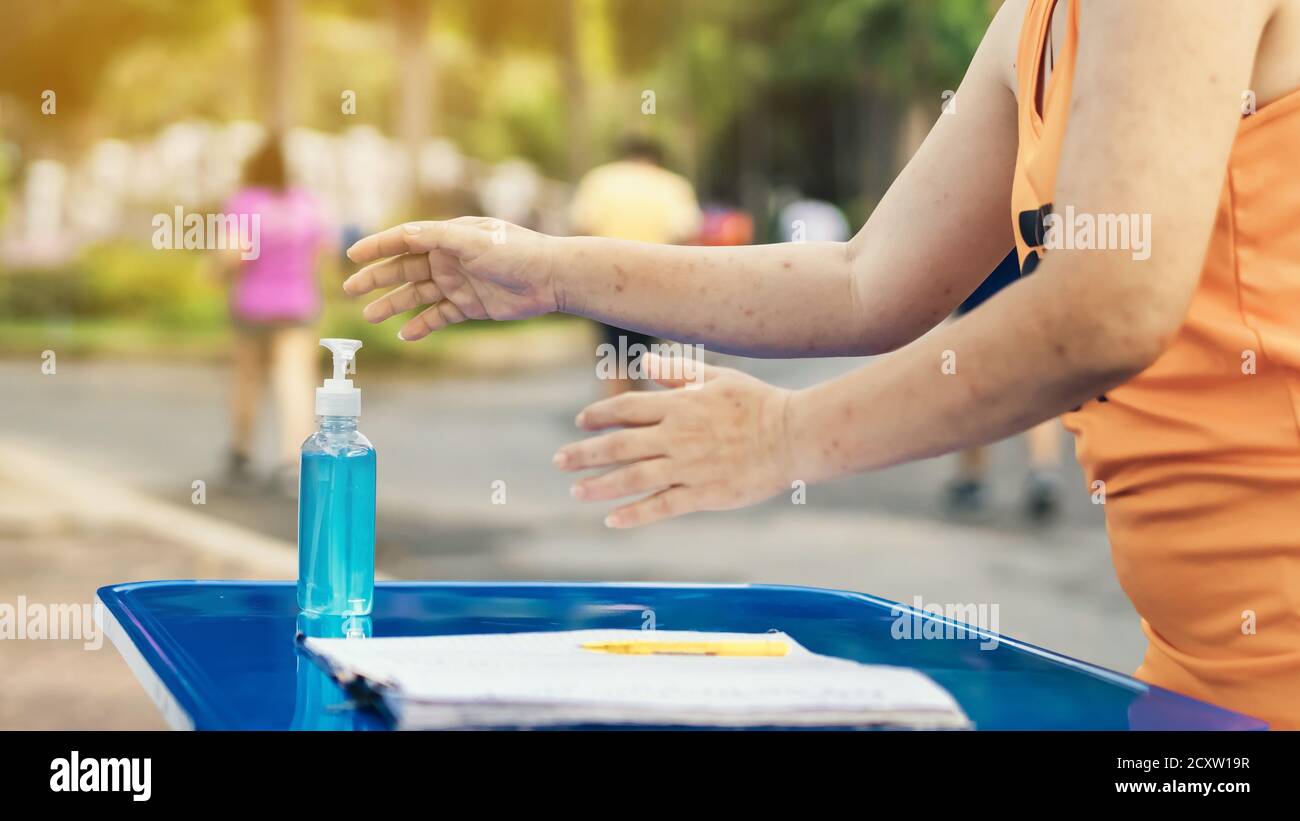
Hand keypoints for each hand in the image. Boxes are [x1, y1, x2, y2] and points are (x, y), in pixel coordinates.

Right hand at [343, 217, 557, 340]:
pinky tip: (405, 334)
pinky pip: (438, 316)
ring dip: (393, 304)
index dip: (376, 247)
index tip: (351, 256)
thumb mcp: (474, 240)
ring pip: (417, 295)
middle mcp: (448, 258)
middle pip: (403, 269)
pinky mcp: (469, 306)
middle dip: (376, 278)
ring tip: (370, 315)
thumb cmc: (516, 251)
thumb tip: (405, 235)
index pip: (403, 240)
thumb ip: (438, 237)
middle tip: (349, 290)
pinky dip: (422, 325)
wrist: (550, 277)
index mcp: (447, 237)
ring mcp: (457, 283)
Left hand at [554, 353, 794, 527]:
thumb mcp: (717, 376)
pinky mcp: (703, 494)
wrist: (793, 435)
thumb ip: (678, 371)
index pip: (625, 409)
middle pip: (618, 445)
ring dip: (599, 485)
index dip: (598, 416)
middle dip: (584, 453)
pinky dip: (634, 514)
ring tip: (575, 491)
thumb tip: (644, 362)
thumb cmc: (758, 403)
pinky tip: (612, 520)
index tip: (580, 423)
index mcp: (678, 405)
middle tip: (559, 460)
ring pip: (632, 478)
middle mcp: (676, 436)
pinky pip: (661, 506)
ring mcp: (688, 467)